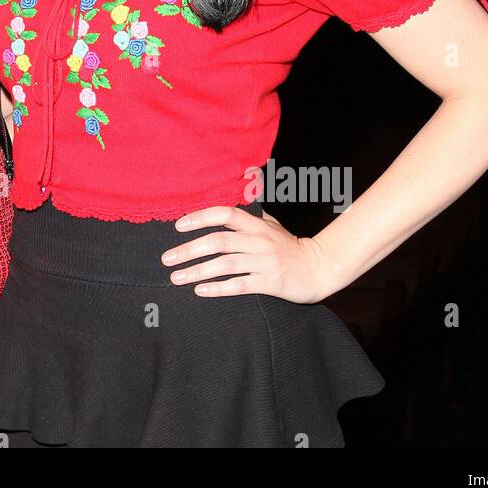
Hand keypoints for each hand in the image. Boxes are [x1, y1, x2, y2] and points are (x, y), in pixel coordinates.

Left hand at [160, 204, 337, 303]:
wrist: (320, 269)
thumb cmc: (290, 246)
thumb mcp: (272, 225)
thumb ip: (251, 215)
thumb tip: (234, 197)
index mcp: (256, 225)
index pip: (225, 214)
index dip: (200, 218)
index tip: (178, 226)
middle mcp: (259, 240)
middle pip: (218, 241)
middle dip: (189, 249)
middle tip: (167, 259)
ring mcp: (265, 261)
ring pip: (225, 264)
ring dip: (197, 271)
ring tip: (176, 278)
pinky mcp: (270, 282)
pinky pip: (239, 285)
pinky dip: (218, 288)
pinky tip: (200, 290)